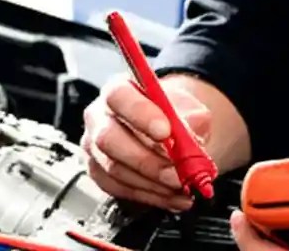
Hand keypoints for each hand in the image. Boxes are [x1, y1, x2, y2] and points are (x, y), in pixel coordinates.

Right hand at [80, 73, 211, 211]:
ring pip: (115, 170)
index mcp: (118, 91)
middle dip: (148, 161)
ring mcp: (94, 148)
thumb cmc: (170, 115)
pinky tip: (172, 196)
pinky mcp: (98, 174)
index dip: (140, 114)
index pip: (119, 97)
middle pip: (110, 139)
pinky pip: (120, 189)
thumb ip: (193, 118)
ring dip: (153, 184)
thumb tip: (194, 133)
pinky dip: (151, 196)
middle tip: (177, 174)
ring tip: (182, 187)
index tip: (166, 133)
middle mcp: (98, 117)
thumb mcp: (188, 108)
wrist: (164, 130)